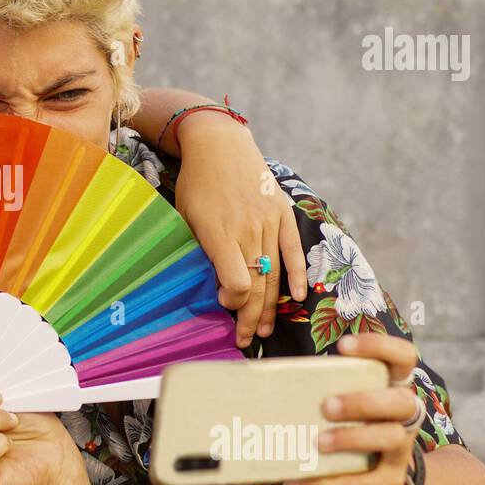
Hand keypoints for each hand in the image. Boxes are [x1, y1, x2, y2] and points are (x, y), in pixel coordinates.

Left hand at [173, 111, 307, 347]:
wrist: (219, 144)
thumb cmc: (196, 184)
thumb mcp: (186, 217)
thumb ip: (201, 250)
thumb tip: (214, 286)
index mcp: (220, 233)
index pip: (237, 282)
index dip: (232, 302)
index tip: (224, 306)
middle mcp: (248, 230)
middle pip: (257, 285)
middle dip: (251, 318)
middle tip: (246, 340)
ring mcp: (269, 222)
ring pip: (275, 273)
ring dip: (271, 306)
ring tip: (265, 330)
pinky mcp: (283, 213)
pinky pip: (293, 250)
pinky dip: (298, 275)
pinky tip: (298, 297)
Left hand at [282, 333, 423, 484]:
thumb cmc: (352, 432)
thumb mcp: (348, 408)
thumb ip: (325, 391)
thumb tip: (267, 379)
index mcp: (393, 389)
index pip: (403, 359)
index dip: (380, 347)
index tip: (343, 346)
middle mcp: (404, 418)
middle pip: (401, 402)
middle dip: (363, 401)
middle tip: (326, 405)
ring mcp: (400, 451)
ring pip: (389, 438)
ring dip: (351, 438)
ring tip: (317, 442)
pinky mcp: (388, 483)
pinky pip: (361, 484)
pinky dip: (326, 483)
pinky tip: (295, 480)